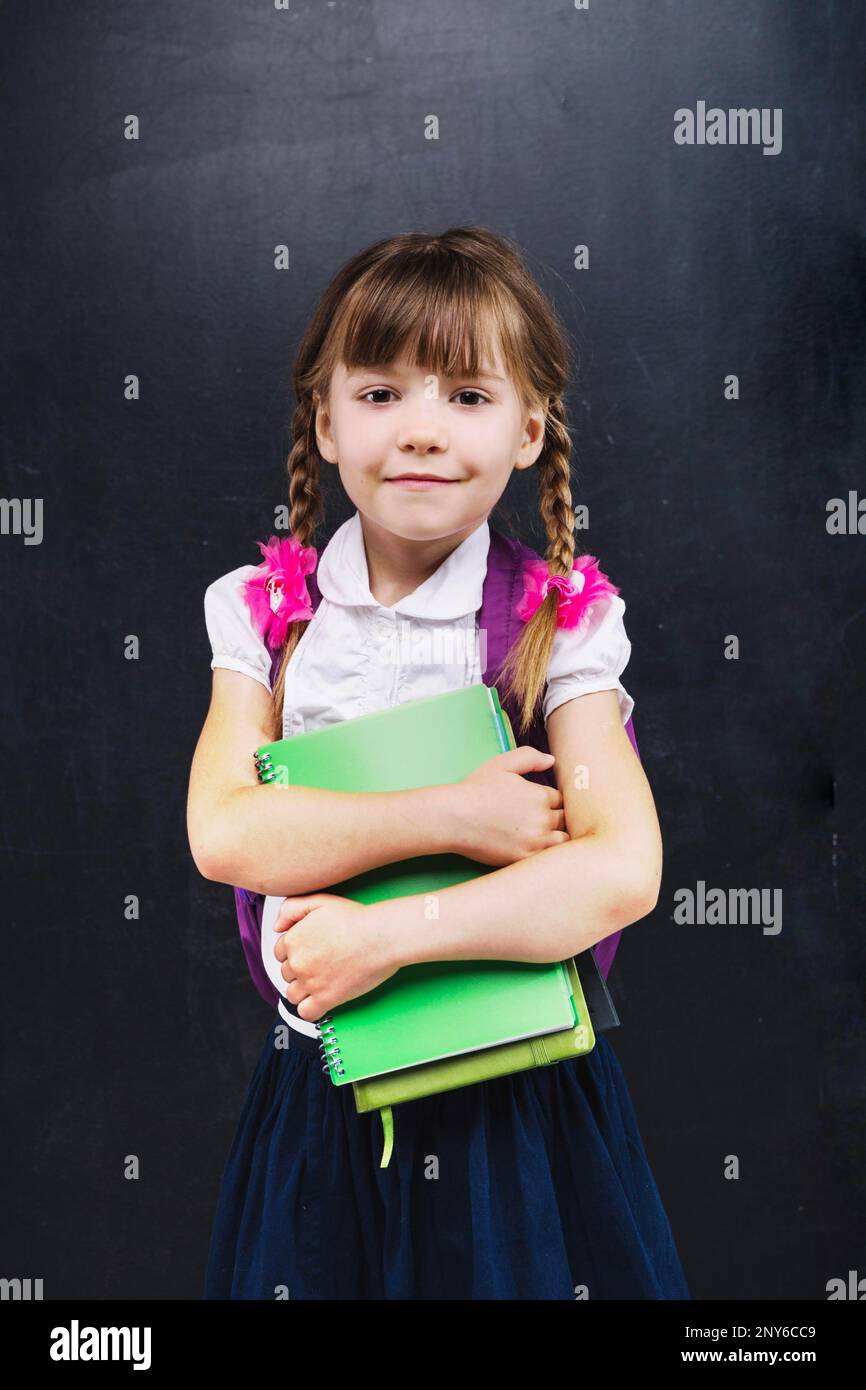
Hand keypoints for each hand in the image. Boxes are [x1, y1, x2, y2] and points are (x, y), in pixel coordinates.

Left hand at [273, 893, 399, 1021]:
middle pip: (287, 973)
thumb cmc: (356, 918)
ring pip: (293, 994)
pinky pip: (306, 1013)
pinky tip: (322, 1000)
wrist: (381, 937)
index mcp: (293, 939)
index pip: (280, 953)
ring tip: (322, 981)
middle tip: (321, 963)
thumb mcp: (320, 901)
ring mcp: (310, 982)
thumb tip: (276, 926)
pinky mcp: (326, 999)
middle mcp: (297, 962)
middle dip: (300, 970)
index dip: (295, 952)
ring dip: (304, 990)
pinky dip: (311, 1009)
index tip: (311, 951)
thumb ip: (291, 908)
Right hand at [446, 746, 568, 866]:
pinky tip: (535, 849)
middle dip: (555, 818)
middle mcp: (542, 817)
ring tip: (540, 836)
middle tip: (538, 821)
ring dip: (556, 837)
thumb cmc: (475, 789)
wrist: (454, 817)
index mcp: (539, 794)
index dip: (551, 801)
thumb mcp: (501, 764)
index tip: (539, 805)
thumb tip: (552, 760)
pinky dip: (547, 853)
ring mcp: (536, 840)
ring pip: (563, 840)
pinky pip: (549, 858)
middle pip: (564, 819)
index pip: (560, 799)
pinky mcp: (526, 858)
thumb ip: (529, 757)